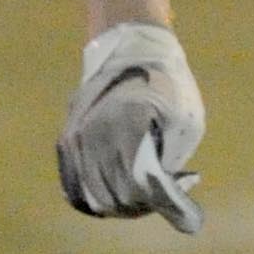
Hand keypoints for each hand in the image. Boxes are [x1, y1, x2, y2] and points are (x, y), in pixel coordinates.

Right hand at [56, 21, 205, 233]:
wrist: (134, 49)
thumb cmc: (169, 85)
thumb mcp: (186, 121)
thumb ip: (171, 164)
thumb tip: (161, 200)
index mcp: (128, 124)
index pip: (136, 188)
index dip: (153, 202)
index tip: (168, 199)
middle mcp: (97, 131)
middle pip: (112, 196)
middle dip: (136, 205)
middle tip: (153, 200)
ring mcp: (77, 135)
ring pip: (91, 194)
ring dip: (115, 202)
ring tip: (136, 196)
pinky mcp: (67, 137)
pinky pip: (75, 182)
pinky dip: (93, 194)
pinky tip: (113, 192)